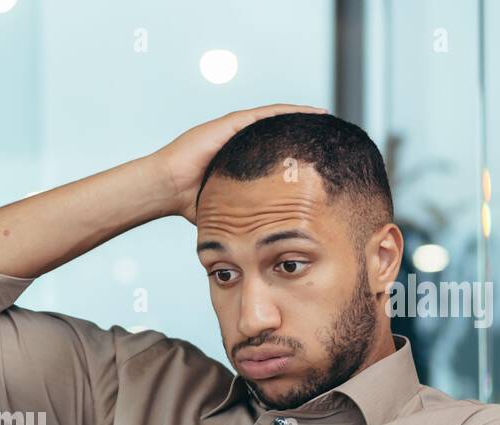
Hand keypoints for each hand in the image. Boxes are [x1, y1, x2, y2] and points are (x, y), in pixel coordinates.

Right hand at [149, 103, 326, 222]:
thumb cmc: (189, 202)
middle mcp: (241, 143)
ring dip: (303, 119)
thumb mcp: (229, 210)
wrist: (166, 188)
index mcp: (242, 162)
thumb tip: (267, 238)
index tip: (322, 160)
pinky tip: (311, 113)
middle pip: (280, 135)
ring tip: (328, 119)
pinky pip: (267, 114)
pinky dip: (289, 112)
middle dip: (305, 134)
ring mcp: (236, 130)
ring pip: (277, 120)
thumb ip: (247, 216)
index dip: (299, 155)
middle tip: (333, 138)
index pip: (278, 155)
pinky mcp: (232, 123)